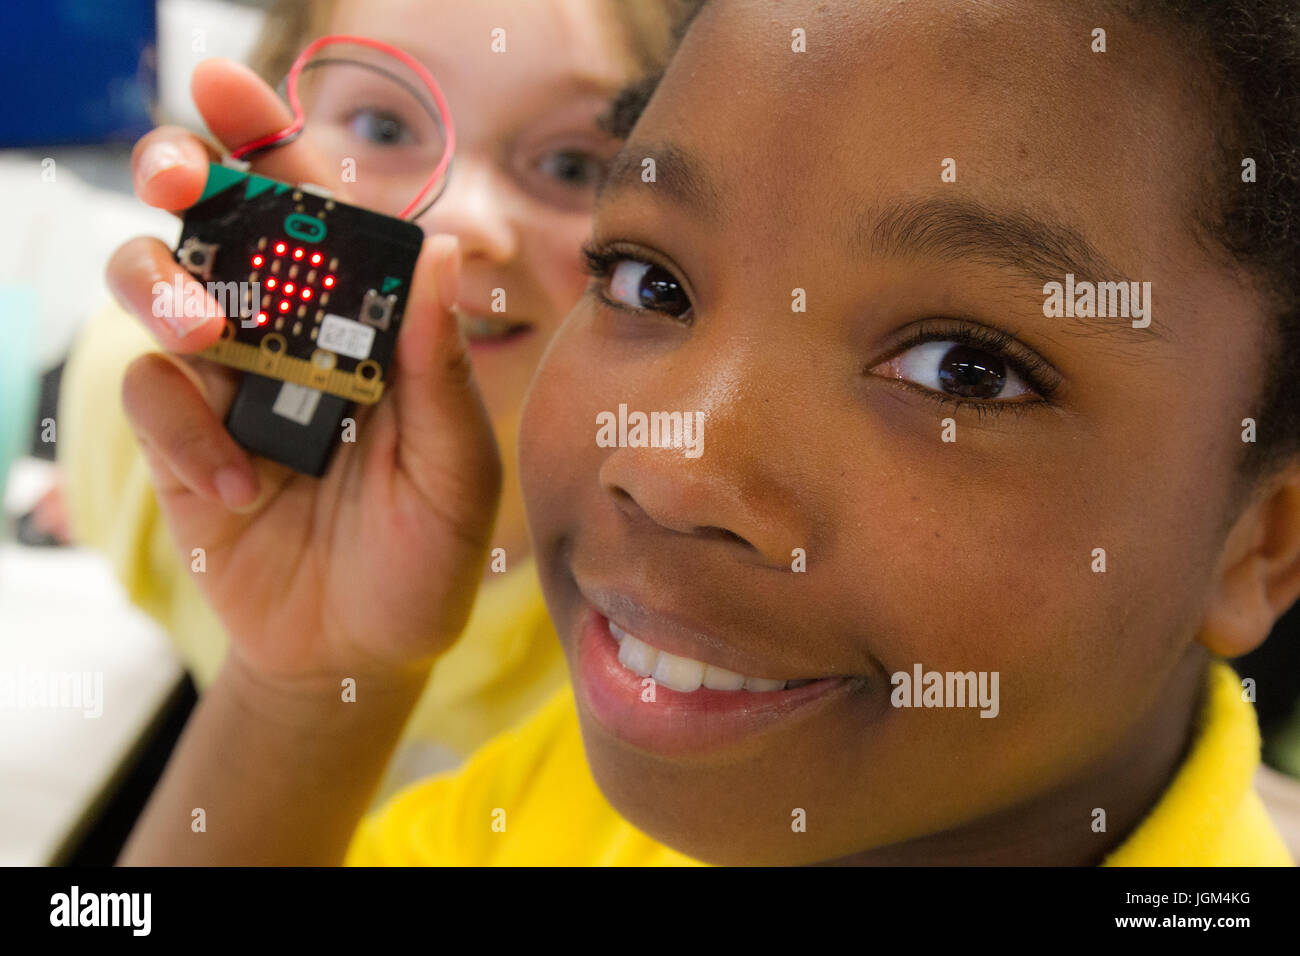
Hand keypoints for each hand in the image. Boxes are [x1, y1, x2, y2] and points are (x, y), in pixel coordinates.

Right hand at [105, 59, 500, 683]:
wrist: (359, 653)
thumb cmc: (424, 556)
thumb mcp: (455, 472)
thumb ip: (441, 373)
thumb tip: (444, 250)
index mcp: (364, 322)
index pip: (315, 210)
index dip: (271, 140)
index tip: (230, 91)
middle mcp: (291, 335)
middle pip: (218, 221)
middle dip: (187, 175)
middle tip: (182, 175)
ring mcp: (229, 385)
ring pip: (158, 285)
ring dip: (166, 288)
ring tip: (209, 337)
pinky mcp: (181, 444)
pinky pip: (151, 395)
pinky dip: (186, 431)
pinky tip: (243, 487)